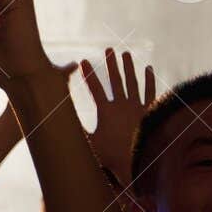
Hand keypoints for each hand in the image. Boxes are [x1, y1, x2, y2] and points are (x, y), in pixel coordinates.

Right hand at [81, 49, 155, 183]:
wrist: (138, 160)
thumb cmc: (111, 155)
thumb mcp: (90, 144)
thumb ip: (78, 131)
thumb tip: (60, 124)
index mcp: (106, 110)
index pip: (95, 88)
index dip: (88, 74)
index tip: (83, 61)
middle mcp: (123, 104)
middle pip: (116, 79)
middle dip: (111, 63)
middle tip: (109, 50)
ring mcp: (138, 106)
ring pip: (133, 81)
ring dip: (129, 66)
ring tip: (126, 54)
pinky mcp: (150, 110)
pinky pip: (151, 91)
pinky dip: (149, 79)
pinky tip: (149, 69)